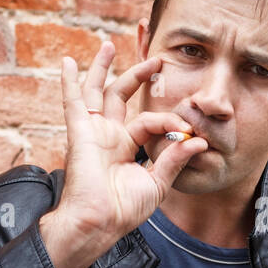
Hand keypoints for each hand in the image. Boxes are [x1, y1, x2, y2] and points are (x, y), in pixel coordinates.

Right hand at [40, 41, 207, 267]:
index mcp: (127, 146)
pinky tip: (69, 63)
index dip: (168, 121)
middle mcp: (109, 135)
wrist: (101, 222)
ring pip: (98, 92)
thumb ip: (174, 160)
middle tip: (157, 59)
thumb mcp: (158, 183)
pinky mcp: (81, 132)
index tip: (188, 130)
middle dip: (137, 76)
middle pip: (121, 97)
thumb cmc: (125, 209)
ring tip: (109, 45)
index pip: (150, 121)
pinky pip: (74, 102)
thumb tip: (198, 141)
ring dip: (102, 68)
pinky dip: (70, 82)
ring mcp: (94, 131)